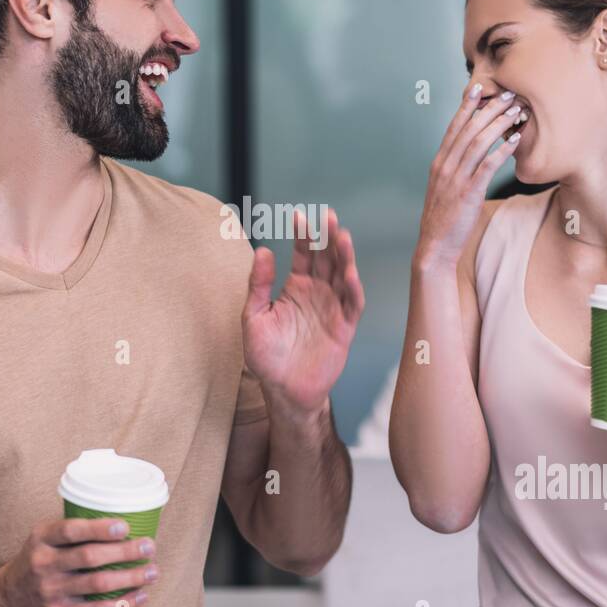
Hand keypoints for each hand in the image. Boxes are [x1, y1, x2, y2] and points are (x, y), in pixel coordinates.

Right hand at [0, 516, 157, 606]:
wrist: (5, 602)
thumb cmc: (36, 564)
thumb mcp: (42, 540)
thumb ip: (72, 531)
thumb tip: (122, 516)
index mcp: (41, 538)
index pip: (71, 529)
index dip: (100, 528)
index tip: (125, 526)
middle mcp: (44, 563)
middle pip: (90, 556)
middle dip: (125, 552)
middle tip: (149, 547)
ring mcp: (51, 590)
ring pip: (98, 583)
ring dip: (131, 577)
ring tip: (152, 571)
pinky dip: (123, 603)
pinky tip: (140, 596)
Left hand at [243, 207, 364, 416]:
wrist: (284, 391)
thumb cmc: (266, 356)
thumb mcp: (254, 317)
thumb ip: (258, 285)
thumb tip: (261, 249)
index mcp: (296, 287)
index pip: (302, 254)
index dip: (302, 235)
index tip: (298, 215)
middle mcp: (317, 293)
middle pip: (326, 259)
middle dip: (327, 237)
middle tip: (328, 216)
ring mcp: (332, 309)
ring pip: (342, 276)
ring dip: (344, 257)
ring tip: (342, 237)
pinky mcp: (344, 328)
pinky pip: (352, 304)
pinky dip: (353, 289)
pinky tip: (349, 273)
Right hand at [415, 81, 522, 268]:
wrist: (435, 245)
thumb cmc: (444, 218)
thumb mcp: (444, 188)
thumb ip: (455, 169)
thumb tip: (470, 156)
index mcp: (439, 162)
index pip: (454, 127)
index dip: (466, 106)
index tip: (478, 88)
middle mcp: (445, 166)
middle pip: (469, 129)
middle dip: (490, 109)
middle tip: (508, 94)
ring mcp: (456, 179)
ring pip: (479, 143)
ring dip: (500, 124)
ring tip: (517, 112)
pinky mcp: (468, 193)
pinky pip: (487, 166)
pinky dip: (501, 151)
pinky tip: (514, 141)